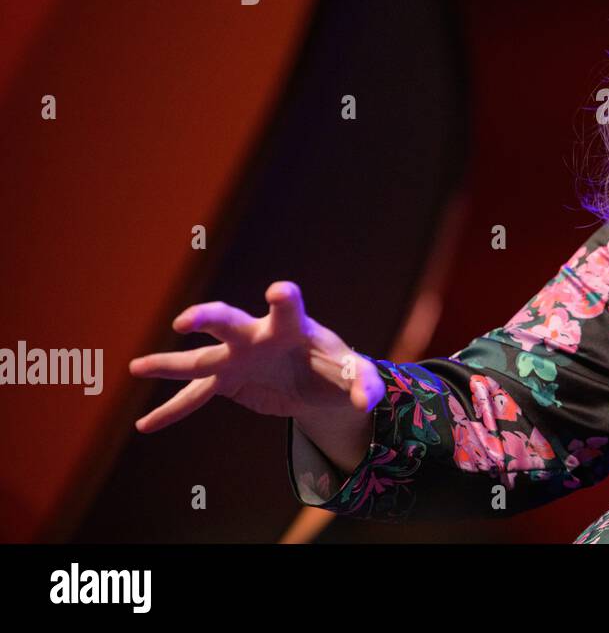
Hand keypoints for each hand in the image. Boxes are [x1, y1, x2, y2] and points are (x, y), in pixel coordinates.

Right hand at [128, 281, 383, 433]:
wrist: (319, 381)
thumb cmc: (338, 367)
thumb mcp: (358, 377)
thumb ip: (366, 385)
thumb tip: (365, 402)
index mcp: (292, 326)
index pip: (287, 306)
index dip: (283, 298)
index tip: (278, 291)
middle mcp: (257, 335)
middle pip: (229, 321)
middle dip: (209, 317)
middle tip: (186, 321)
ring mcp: (237, 357)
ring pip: (200, 360)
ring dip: (169, 364)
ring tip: (135, 367)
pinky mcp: (228, 381)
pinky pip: (195, 398)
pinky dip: (172, 411)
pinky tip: (144, 424)